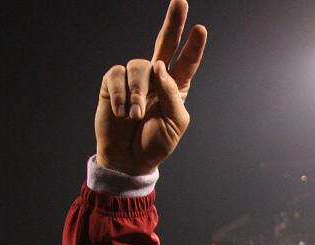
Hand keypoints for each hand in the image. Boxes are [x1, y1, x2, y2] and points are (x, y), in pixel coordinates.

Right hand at [95, 0, 207, 174]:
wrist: (128, 159)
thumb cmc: (155, 144)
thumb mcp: (175, 124)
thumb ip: (172, 94)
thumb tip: (160, 66)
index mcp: (176, 88)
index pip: (186, 62)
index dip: (193, 46)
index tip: (200, 29)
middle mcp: (156, 78)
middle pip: (165, 43)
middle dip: (173, 22)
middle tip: (181, 1)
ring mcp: (134, 79)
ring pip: (139, 66)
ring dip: (137, 92)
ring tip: (134, 115)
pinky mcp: (113, 84)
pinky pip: (117, 75)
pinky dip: (121, 95)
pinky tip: (122, 113)